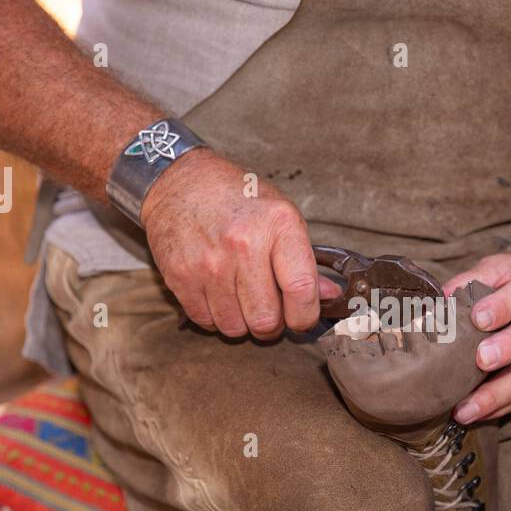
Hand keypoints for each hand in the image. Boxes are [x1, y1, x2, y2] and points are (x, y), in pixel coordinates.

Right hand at [140, 150, 338, 338]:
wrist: (180, 182)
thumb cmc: (238, 198)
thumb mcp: (280, 216)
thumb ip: (305, 260)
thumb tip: (330, 296)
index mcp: (278, 225)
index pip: (301, 290)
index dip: (305, 316)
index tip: (302, 318)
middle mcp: (244, 244)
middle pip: (266, 320)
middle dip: (271, 326)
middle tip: (269, 312)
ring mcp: (209, 263)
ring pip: (235, 328)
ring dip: (242, 323)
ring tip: (241, 299)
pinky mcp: (180, 275)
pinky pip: (205, 321)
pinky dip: (215, 318)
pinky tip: (219, 295)